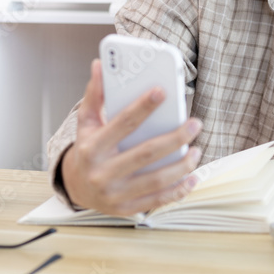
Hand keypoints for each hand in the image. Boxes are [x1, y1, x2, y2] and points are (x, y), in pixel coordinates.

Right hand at [62, 59, 202, 215]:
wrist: (76, 187)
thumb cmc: (88, 149)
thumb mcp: (87, 122)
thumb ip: (95, 94)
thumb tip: (99, 64)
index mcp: (93, 147)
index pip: (122, 123)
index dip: (143, 106)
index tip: (163, 91)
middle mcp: (103, 173)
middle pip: (146, 153)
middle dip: (175, 138)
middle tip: (195, 123)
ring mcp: (115, 194)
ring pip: (156, 180)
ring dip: (182, 165)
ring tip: (197, 150)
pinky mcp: (127, 208)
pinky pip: (158, 200)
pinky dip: (179, 190)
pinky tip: (193, 176)